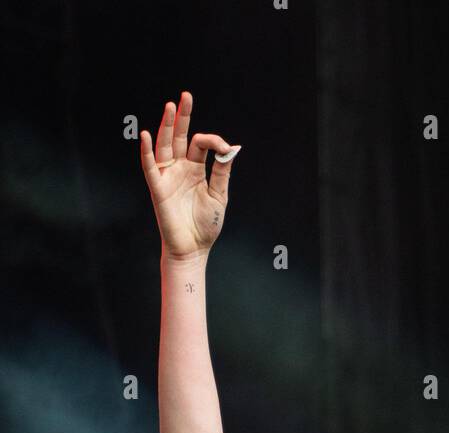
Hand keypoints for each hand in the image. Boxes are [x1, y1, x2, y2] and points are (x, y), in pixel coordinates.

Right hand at [140, 90, 239, 258]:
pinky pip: (150, 167)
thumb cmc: (205, 225)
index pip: (200, 144)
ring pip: (165, 146)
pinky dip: (147, 152)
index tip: (224, 147)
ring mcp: (168, 177)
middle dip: (182, 117)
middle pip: (179, 137)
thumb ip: (222, 171)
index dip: (213, 140)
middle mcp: (180, 169)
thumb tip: (231, 147)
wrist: (193, 249)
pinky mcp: (158, 188)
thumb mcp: (219, 195)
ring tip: (170, 106)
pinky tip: (146, 135)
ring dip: (166, 127)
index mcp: (196, 169)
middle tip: (186, 96)